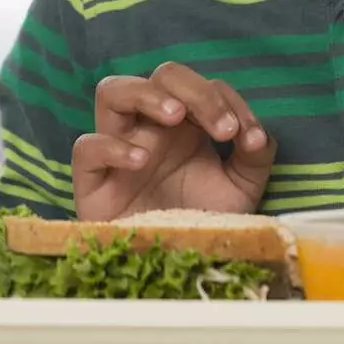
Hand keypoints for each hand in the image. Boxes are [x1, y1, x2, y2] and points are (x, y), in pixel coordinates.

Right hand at [72, 62, 274, 220]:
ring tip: (175, 116)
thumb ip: (255, 157)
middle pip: (162, 75)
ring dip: (146, 94)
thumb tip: (257, 135)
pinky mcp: (92, 180)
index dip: (229, 101)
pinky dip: (112, 146)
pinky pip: (86, 146)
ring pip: (111, 90)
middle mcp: (152, 128)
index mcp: (187, 124)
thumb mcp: (241, 189)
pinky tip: (141, 162)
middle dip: (196, 91)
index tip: (249, 137)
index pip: (204, 86)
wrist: (173, 268)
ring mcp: (119, 147)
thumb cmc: (202, 222)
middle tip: (221, 128)